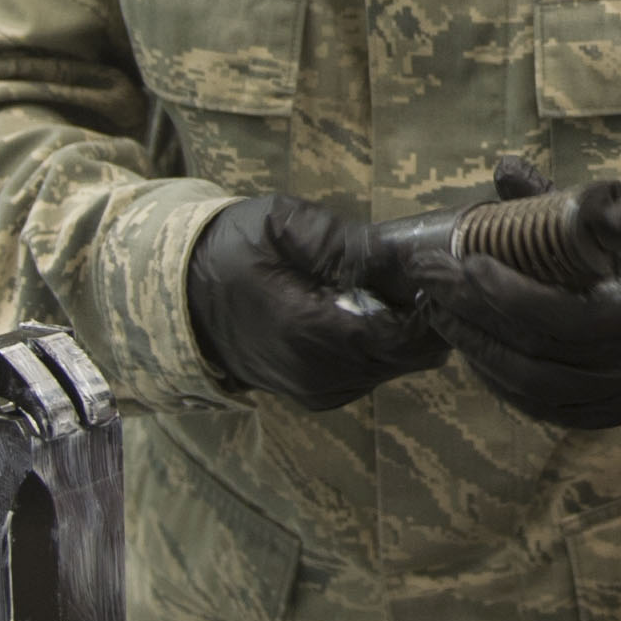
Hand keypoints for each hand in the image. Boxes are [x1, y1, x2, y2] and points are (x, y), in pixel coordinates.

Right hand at [183, 194, 440, 409]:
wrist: (182, 297)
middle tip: (425, 279)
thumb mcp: (281, 224)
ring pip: (392, 369)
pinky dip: (383, 349)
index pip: (398, 337)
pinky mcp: (315, 395)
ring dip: (406, 335)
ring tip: (399, 292)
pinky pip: (370, 377)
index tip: (438, 275)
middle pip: (404, 357)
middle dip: (425, 321)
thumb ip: (341, 242)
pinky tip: (374, 315)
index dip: (429, 310)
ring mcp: (315, 389)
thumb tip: (400, 255)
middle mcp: (315, 372)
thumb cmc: (233, 249)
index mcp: (307, 329)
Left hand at [413, 184, 620, 433]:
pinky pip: (545, 408)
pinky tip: (475, 349)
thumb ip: (564, 203)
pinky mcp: (615, 417)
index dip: (509, 294)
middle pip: (539, 354)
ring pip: (534, 389)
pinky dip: (502, 380)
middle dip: (473, 317)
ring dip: (478, 351)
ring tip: (441, 314)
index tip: (465, 263)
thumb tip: (502, 167)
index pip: (568, 315)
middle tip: (430, 282)